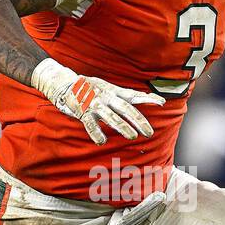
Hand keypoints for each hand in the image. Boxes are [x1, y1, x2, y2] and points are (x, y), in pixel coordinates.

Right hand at [31, 57, 163, 144]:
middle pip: (126, 109)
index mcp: (113, 91)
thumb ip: (120, 94)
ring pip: (111, 117)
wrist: (63, 82)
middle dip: (138, 121)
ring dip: (122, 127)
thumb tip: (137, 97)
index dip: (148, 99)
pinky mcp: (82, 112)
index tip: (162, 103)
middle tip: (149, 133)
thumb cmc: (87, 87)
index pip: (133, 95)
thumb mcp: (106, 87)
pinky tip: (102, 141)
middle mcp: (106, 97)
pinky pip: (90, 124)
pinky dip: (96, 133)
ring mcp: (94, 104)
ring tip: (133, 136)